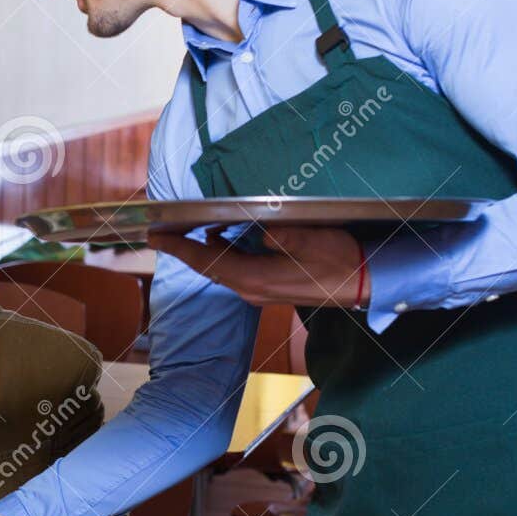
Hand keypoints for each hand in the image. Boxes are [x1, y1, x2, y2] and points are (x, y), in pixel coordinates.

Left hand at [147, 226, 367, 307]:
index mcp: (253, 279)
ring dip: (207, 248)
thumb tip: (260, 232)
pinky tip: (227, 235)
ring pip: (221, 267)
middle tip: (164, 227)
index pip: (205, 261)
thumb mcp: (313, 241)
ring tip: (196, 225)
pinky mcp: (267, 287)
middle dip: (186, 246)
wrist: (363, 283)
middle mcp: (249, 289)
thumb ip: (284, 236)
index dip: (178, 248)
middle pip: (208, 265)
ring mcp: (257, 291)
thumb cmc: (339, 261)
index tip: (153, 237)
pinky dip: (225, 252)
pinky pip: (235, 268)